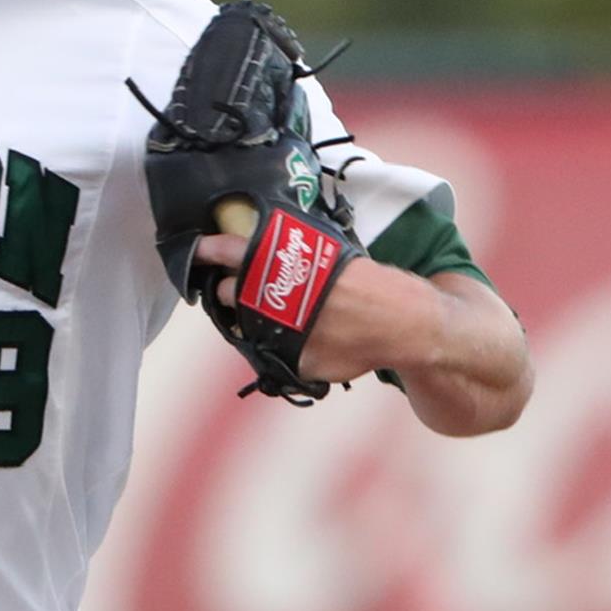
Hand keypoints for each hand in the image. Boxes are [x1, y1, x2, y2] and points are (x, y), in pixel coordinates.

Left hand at [191, 232, 443, 384]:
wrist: (410, 325)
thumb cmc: (378, 286)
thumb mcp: (339, 260)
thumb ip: (301, 263)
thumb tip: (268, 260)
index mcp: (297, 266)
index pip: (239, 251)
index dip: (213, 250)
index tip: (200, 249)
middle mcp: (287, 299)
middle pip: (233, 293)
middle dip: (232, 290)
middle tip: (239, 287)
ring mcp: (291, 334)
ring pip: (248, 325)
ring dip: (249, 318)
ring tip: (269, 312)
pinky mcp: (301, 361)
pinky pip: (277, 353)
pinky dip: (285, 346)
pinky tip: (307, 337)